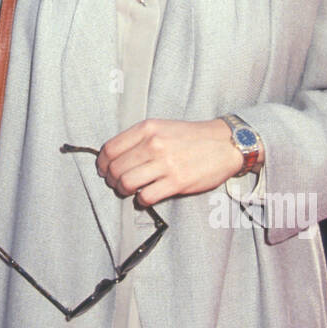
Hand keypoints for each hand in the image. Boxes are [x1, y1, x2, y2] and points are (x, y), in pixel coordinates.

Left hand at [96, 118, 246, 205]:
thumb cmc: (191, 137)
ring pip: (126, 183)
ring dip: (123, 190)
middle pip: (115, 168)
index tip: (104, 170)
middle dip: (111, 180)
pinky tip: (146, 196)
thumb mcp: (162, 127)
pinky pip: (146, 197)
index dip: (102, 163)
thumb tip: (114, 157)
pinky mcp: (177, 182)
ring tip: (129, 191)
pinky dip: (141, 200)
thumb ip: (139, 138)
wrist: (225, 143)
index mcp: (147, 128)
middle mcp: (153, 144)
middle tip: (116, 183)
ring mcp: (165, 163)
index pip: (110, 149)